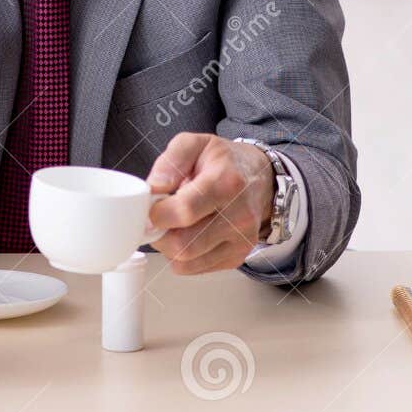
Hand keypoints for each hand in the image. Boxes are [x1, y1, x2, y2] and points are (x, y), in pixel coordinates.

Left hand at [145, 132, 274, 275]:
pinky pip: (194, 268)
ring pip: (185, 262)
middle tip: (158, 218)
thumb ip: (170, 161)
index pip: (184, 211)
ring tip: (173, 225)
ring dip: (168, 247)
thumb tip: (153, 189)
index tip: (151, 207)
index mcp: (227, 183)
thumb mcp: (196, 143)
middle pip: (183, 245)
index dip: (158, 213)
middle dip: (159, 234)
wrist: (260, 178)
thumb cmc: (224, 161)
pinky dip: (182, 256)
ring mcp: (240, 241)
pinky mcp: (237, 258)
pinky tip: (187, 234)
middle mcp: (239, 216)